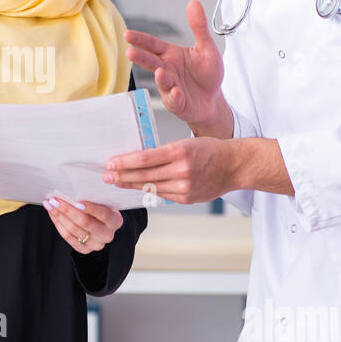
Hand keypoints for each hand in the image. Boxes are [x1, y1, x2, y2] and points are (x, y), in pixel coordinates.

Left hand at [42, 195, 122, 253]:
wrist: (103, 224)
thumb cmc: (102, 208)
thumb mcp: (104, 202)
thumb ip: (94, 198)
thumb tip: (72, 190)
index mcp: (115, 221)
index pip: (103, 214)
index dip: (90, 208)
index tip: (77, 201)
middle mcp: (107, 235)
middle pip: (85, 222)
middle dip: (67, 209)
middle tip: (55, 199)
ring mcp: (95, 244)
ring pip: (73, 230)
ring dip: (59, 216)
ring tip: (50, 204)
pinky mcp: (84, 249)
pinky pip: (68, 237)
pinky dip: (58, 224)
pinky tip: (53, 214)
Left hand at [104, 137, 239, 204]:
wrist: (234, 166)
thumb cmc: (210, 150)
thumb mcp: (186, 143)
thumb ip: (164, 152)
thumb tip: (138, 159)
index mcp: (180, 151)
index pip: (145, 158)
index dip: (125, 162)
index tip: (110, 162)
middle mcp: (182, 170)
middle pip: (144, 175)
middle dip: (122, 176)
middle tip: (106, 175)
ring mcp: (185, 187)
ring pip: (151, 187)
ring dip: (131, 185)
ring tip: (116, 182)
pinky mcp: (186, 198)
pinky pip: (162, 194)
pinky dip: (148, 190)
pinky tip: (137, 188)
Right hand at [124, 0, 223, 126]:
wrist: (213, 100)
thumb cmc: (207, 74)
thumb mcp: (207, 48)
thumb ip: (199, 27)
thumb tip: (194, 4)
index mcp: (171, 55)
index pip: (152, 45)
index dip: (140, 40)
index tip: (128, 35)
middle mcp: (167, 70)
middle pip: (150, 62)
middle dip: (139, 58)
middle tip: (130, 53)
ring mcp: (169, 87)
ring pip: (161, 81)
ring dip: (160, 78)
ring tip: (160, 72)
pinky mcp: (176, 103)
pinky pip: (173, 100)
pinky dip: (174, 96)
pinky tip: (177, 92)